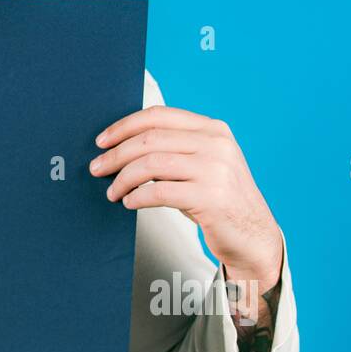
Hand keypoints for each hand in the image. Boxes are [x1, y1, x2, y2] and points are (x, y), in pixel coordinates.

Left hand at [88, 105, 282, 288]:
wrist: (253, 235)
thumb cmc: (218, 199)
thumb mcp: (202, 163)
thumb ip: (173, 149)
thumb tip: (120, 147)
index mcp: (213, 129)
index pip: (159, 116)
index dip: (124, 126)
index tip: (102, 141)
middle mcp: (217, 144)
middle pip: (150, 139)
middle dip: (116, 154)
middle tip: (97, 168)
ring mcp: (216, 170)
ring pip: (151, 164)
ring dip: (123, 178)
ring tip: (112, 191)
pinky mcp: (211, 198)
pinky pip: (159, 191)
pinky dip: (137, 196)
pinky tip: (129, 202)